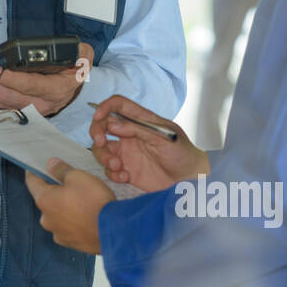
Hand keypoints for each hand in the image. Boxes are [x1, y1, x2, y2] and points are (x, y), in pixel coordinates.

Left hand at [0, 43, 93, 117]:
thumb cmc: (73, 67)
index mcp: (56, 90)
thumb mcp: (83, 56)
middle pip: (7, 96)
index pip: (30, 87)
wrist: (70, 82)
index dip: (10, 79)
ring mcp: (25, 109)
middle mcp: (39, 105)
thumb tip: (74, 51)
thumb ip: (80, 53)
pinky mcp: (14, 109)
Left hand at [24, 159, 113, 254]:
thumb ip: (61, 170)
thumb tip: (51, 164)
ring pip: (58, 215)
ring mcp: (58, 234)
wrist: (114, 231)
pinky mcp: (72, 243)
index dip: (33, 171)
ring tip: (83, 201)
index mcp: (44, 200)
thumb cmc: (94, 201)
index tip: (36, 165)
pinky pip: (69, 227)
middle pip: (46, 200)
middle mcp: (46, 220)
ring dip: (66, 207)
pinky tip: (88, 215)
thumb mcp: (78, 177)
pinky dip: (75, 221)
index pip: (32, 182)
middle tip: (69, 183)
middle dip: (55, 191)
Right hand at [89, 95, 209, 193]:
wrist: (190, 180)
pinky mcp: (125, 170)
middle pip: (103, 125)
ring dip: (104, 156)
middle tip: (101, 143)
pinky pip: (109, 169)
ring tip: (118, 166)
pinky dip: (112, 173)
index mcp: (141, 120)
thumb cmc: (183, 154)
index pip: (118, 105)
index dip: (105, 107)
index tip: (98, 117)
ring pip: (101, 148)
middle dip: (96, 132)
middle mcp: (130, 134)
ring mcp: (127, 152)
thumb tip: (112, 123)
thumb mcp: (164, 138)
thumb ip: (138, 129)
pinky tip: (125, 177)